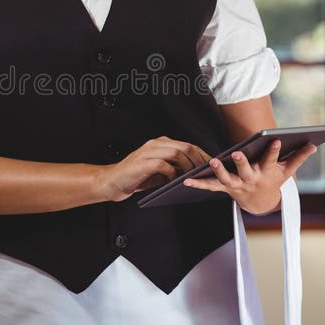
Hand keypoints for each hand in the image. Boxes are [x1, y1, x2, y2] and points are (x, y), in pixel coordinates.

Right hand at [94, 136, 210, 202]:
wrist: (112, 181)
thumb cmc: (136, 177)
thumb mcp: (159, 171)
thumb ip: (174, 168)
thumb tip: (194, 172)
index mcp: (161, 144)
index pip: (187, 145)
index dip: (202, 154)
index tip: (212, 164)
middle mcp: (156, 144)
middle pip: (185, 147)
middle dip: (199, 160)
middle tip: (206, 172)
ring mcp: (149, 152)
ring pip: (177, 153)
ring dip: (188, 166)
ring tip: (193, 176)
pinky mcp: (143, 162)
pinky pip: (164, 164)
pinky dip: (172, 172)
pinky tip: (174, 180)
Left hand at [181, 139, 316, 214]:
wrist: (261, 204)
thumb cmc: (273, 181)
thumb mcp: (286, 172)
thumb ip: (298, 157)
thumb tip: (313, 145)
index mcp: (266, 173)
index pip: (271, 160)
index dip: (273, 150)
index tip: (276, 139)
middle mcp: (250, 180)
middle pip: (246, 170)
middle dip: (242, 162)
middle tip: (237, 153)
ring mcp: (236, 185)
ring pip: (226, 178)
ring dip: (219, 170)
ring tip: (213, 161)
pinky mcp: (224, 188)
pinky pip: (210, 187)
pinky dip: (198, 184)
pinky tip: (185, 181)